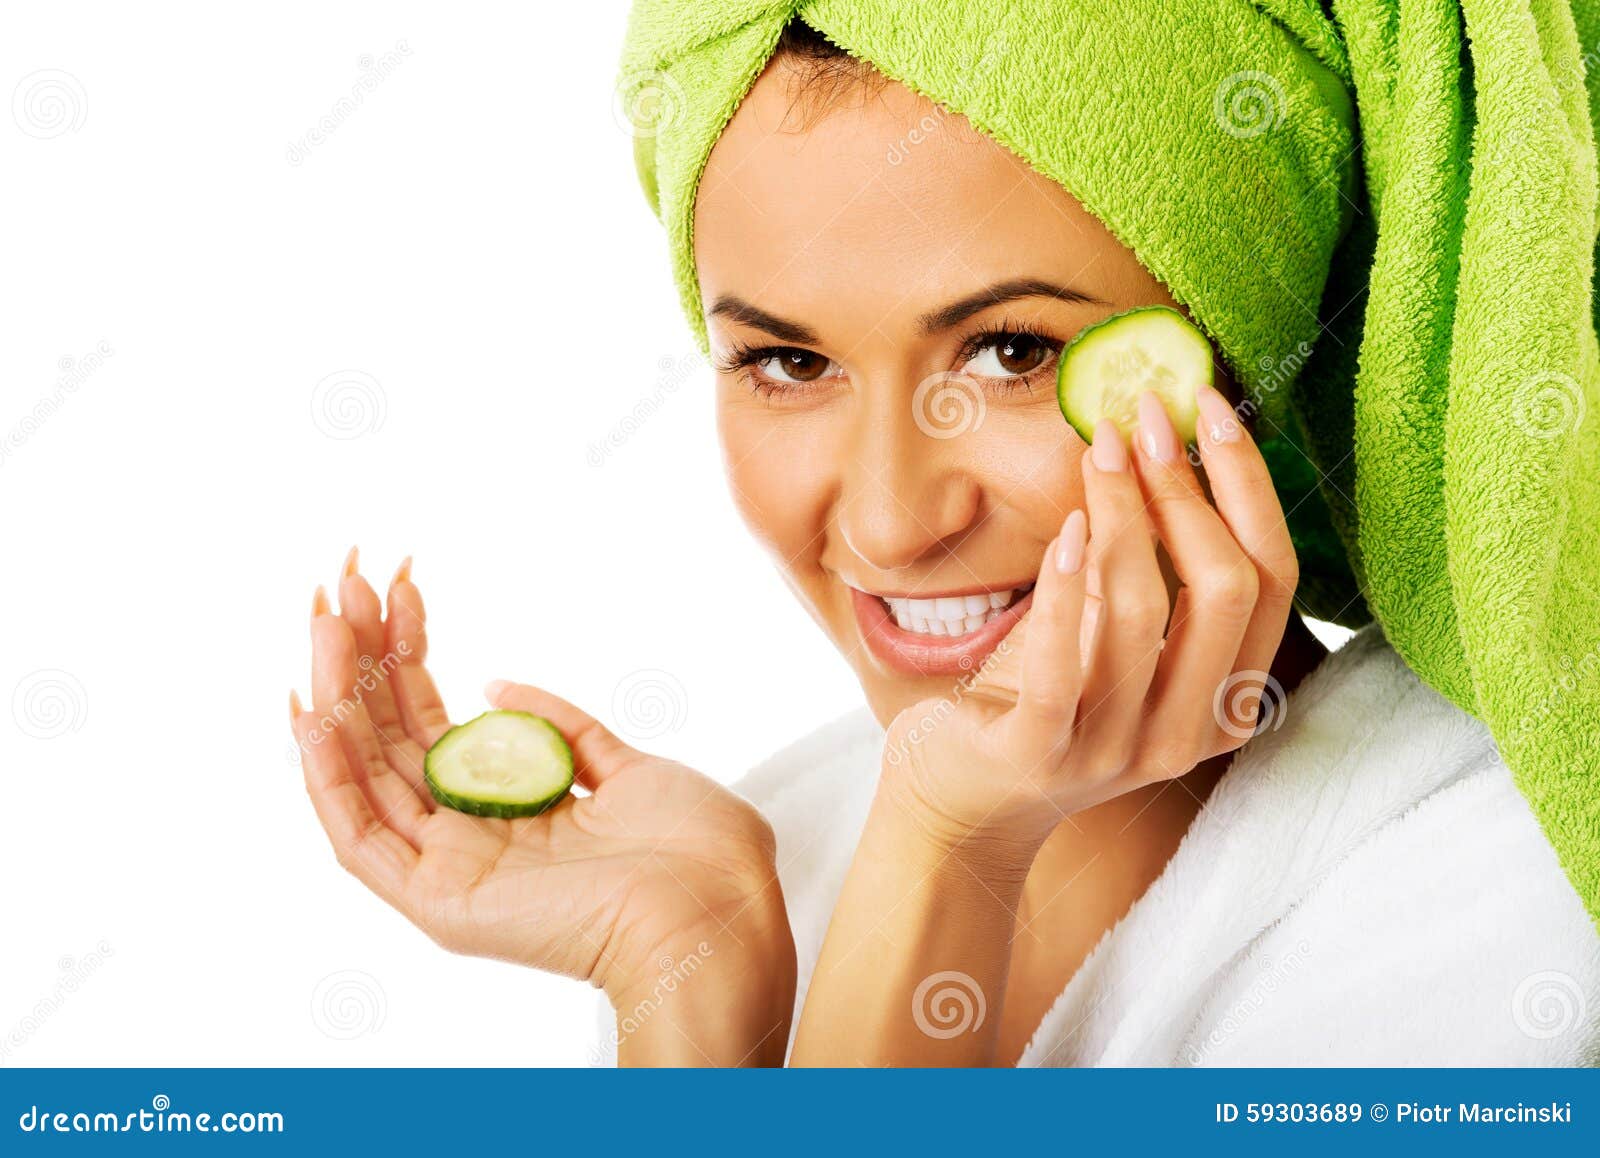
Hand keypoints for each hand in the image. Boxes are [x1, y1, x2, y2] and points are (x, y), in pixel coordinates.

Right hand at [289, 553, 795, 1059]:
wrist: (717, 908)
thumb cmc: (692, 851)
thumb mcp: (627, 766)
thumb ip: (560, 728)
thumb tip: (493, 682)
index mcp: (513, 811)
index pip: (433, 724)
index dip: (407, 655)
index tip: (394, 586)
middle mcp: (472, 840)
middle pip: (391, 741)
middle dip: (363, 660)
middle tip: (341, 583)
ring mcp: (452, 872)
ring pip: (366, 778)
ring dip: (338, 698)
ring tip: (322, 623)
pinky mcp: (439, 902)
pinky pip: (361, 840)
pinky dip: (328, 780)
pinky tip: (312, 715)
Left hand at [881, 385, 1299, 851]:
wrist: (962, 800)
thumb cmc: (1039, 696)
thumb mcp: (1111, 630)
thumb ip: (1149, 563)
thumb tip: (1154, 436)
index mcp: (1225, 700)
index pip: (1271, 579)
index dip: (1247, 485)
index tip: (1208, 407)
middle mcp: (1186, 734)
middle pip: (1225, 590)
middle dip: (1188, 488)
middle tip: (1144, 417)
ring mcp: (1114, 751)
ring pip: (1144, 613)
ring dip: (1121, 515)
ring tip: (1097, 451)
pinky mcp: (1039, 754)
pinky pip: (1063, 664)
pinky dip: (1066, 587)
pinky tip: (1063, 527)